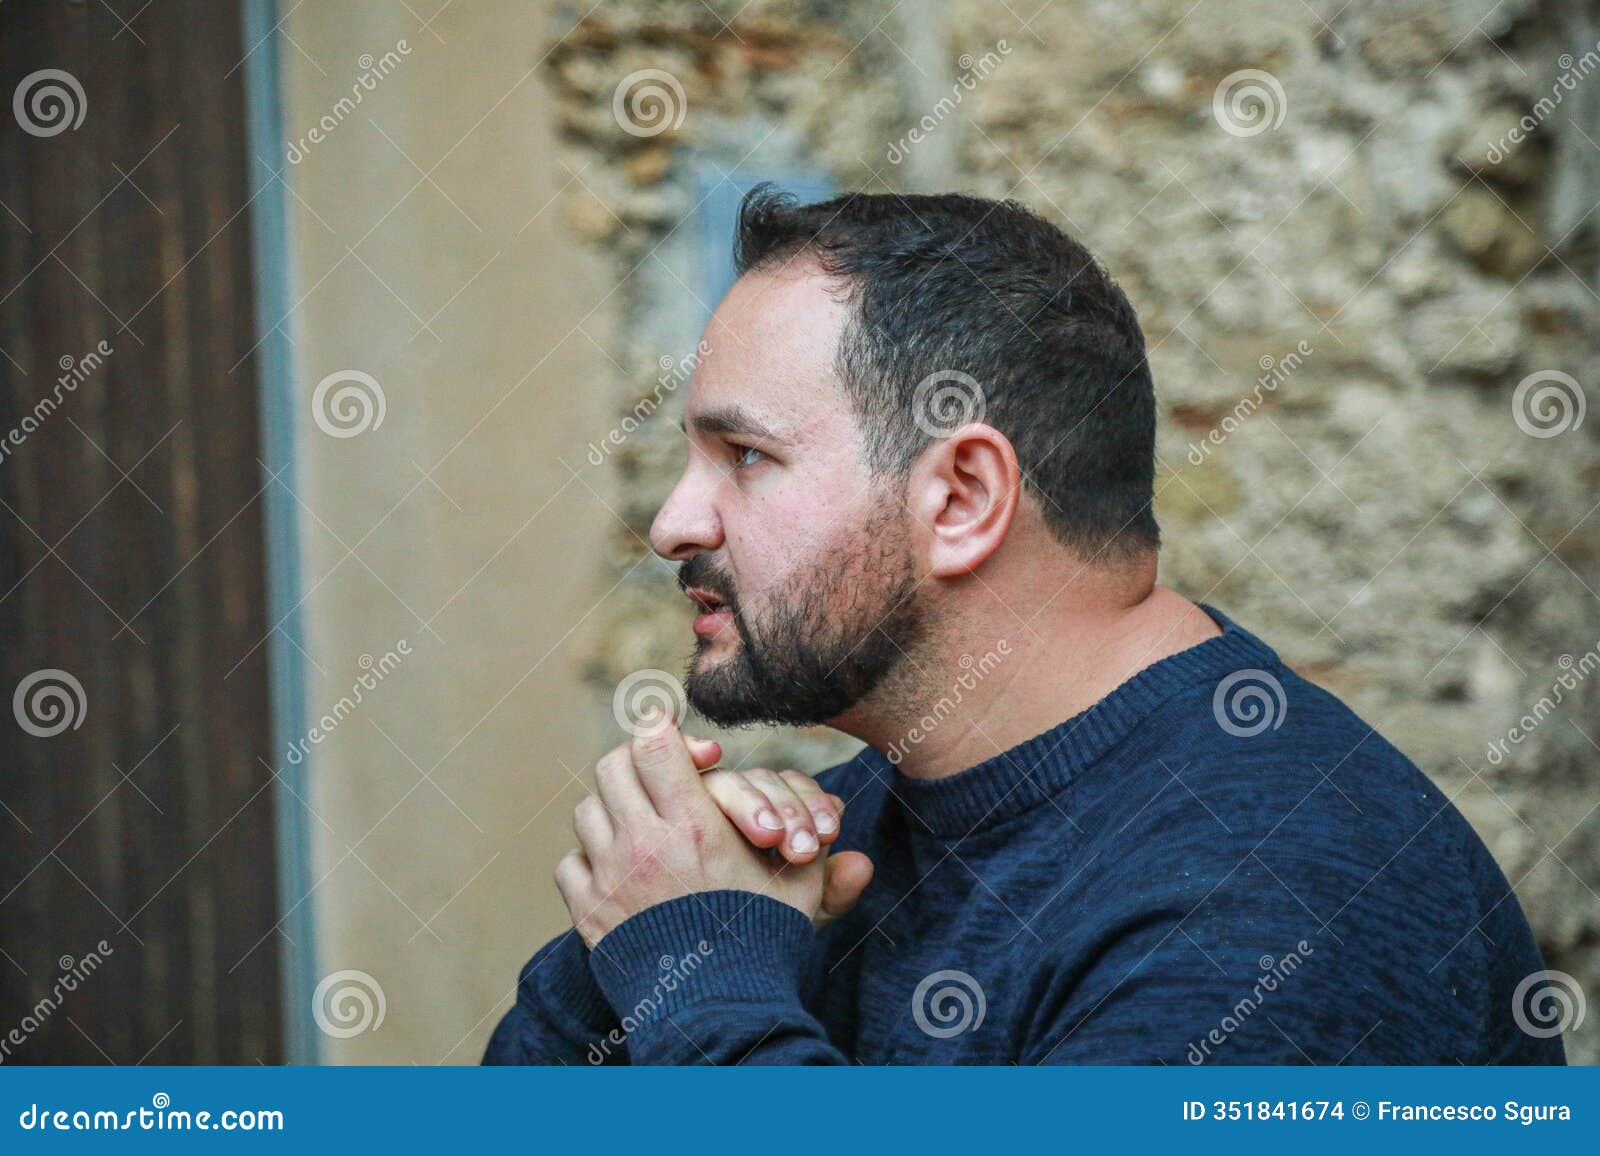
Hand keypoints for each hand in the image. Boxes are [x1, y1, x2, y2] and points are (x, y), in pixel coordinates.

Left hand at [557, 711, 871, 947]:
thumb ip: (817, 854)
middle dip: (634, 760)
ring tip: (640, 818)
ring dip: (613, 807)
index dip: (662, 730)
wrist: (719, 1012)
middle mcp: (644, 844)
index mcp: (696, 826)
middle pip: (612, 767)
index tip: (670, 731)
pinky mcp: (589, 912)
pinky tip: (618, 867)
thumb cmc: (764, 943)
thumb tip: (861, 858)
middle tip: (656, 771)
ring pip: (588, 811)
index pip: (654, 745)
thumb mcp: (800, 889)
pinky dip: (590, 859)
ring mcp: (611, 877)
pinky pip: (571, 864)